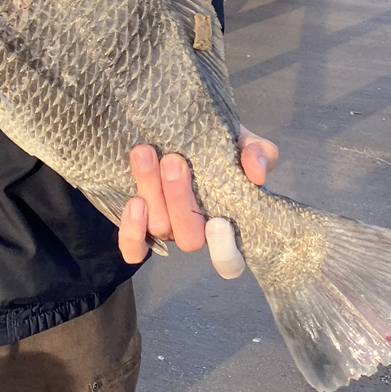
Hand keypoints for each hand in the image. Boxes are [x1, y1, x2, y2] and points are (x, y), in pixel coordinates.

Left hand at [118, 126, 278, 278]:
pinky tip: (134, 202)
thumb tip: (256, 173)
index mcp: (225, 221)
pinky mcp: (137, 226)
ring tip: (145, 153)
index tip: (219, 222)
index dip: (225, 252)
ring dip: (152, 192)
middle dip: (180, 199)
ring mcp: (166, 228)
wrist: (177, 130)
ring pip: (159, 228)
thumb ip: (258, 152)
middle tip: (174, 161)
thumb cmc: (216, 145)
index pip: (230, 261)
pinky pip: (133, 247)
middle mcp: (195, 230)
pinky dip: (132, 231)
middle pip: (189, 237)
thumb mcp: (242, 142)